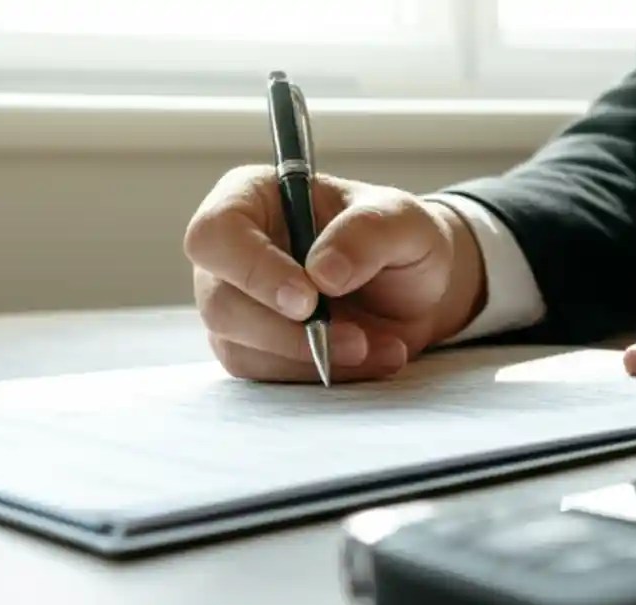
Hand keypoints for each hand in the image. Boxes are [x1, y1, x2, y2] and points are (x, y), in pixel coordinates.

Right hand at [185, 166, 484, 381]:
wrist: (420, 292)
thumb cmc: (401, 240)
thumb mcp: (402, 220)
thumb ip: (366, 234)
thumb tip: (322, 272)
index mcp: (252, 198)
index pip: (216, 234)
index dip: (253, 270)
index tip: (308, 300)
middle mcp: (232, 252)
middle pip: (221, 303)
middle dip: (289, 332)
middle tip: (356, 340)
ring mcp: (236, 304)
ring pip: (241, 348)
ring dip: (313, 358)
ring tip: (376, 346)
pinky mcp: (253, 349)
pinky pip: (268, 376)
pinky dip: (322, 374)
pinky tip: (369, 358)